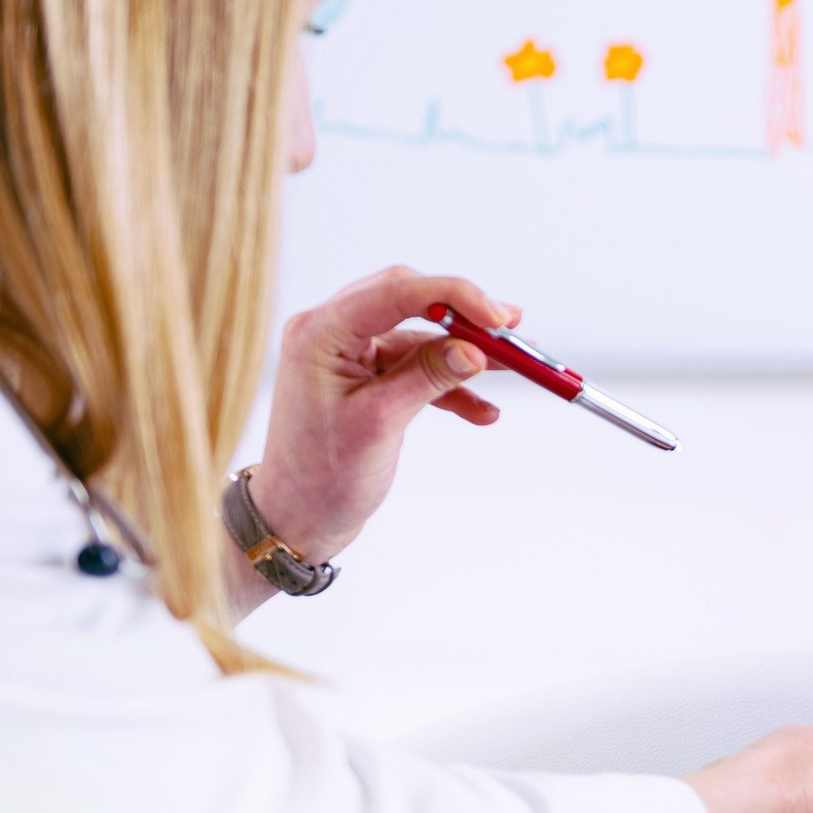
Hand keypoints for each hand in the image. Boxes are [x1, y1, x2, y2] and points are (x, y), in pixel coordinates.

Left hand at [249, 267, 519, 562]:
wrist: (297, 520)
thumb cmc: (322, 478)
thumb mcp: (380, 423)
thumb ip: (427, 377)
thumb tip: (475, 350)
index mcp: (320, 333)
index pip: (395, 291)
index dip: (453, 295)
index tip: (498, 316)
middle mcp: (330, 333)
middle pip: (410, 302)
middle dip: (464, 317)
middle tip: (511, 330)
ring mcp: (347, 355)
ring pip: (419, 337)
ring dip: (464, 354)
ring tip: (514, 366)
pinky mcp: (364, 378)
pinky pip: (414, 368)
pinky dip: (449, 386)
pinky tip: (482, 411)